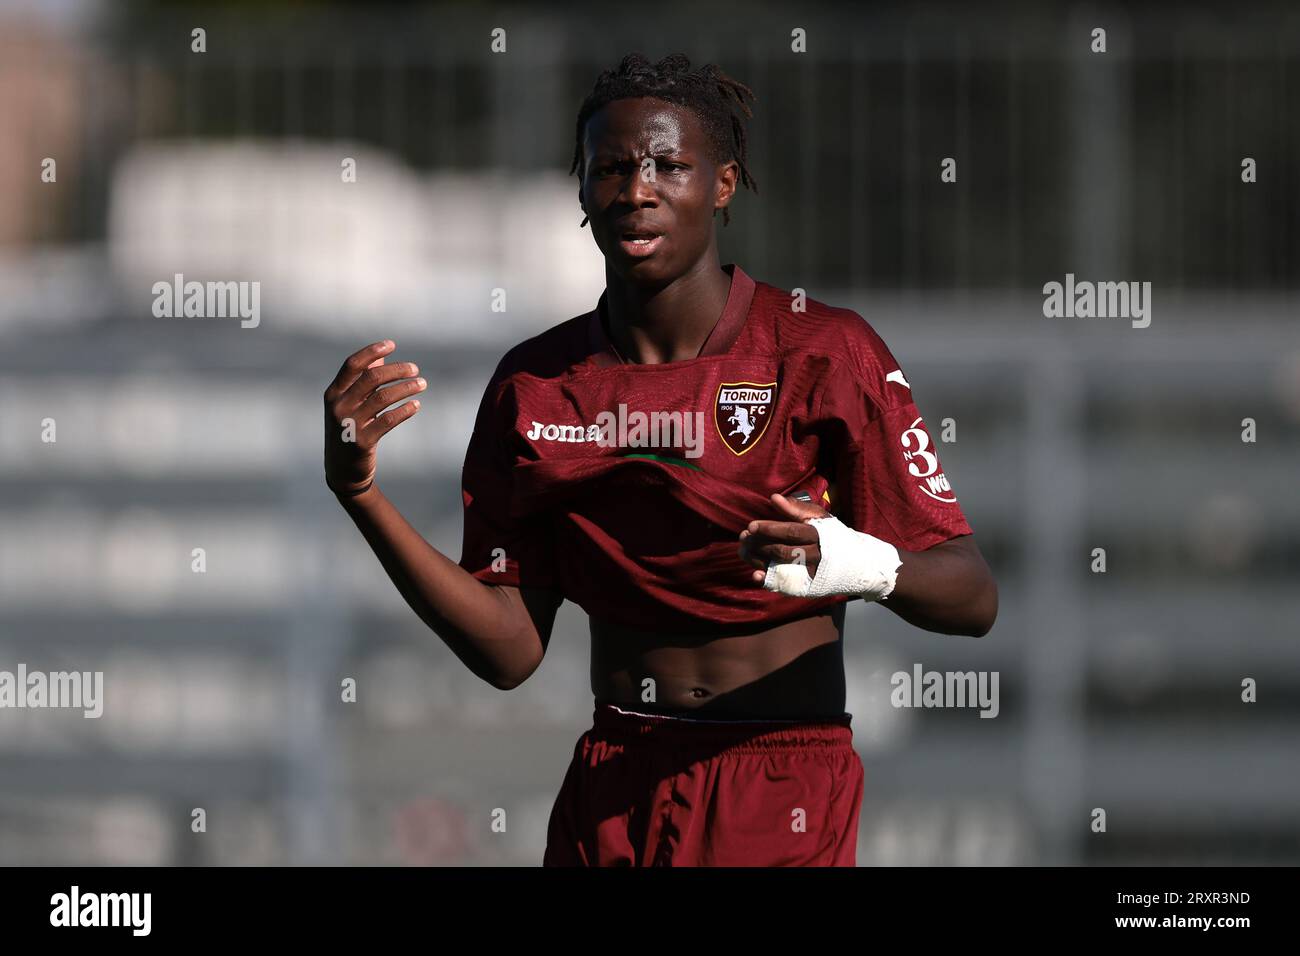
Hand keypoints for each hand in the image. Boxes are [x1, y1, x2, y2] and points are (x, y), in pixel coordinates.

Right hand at [323, 339, 425, 494]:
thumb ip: (361, 383)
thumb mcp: (348, 407)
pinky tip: (416, 404)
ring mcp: (349, 425)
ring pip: (383, 397)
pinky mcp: (362, 442)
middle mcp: (338, 407)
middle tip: (415, 369)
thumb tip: (380, 360)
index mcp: (333, 394)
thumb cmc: (348, 431)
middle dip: (397, 370)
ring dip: (406, 387)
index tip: (392, 345)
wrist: (342, 471)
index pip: (352, 365)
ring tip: (422, 384)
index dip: (372, 352)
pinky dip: (405, 410)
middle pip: (371, 378)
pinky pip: (389, 420)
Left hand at [738, 492, 828, 584]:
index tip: (751, 526)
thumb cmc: (830, 534)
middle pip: (783, 551)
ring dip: (758, 559)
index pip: (791, 531)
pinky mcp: (806, 585)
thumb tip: (773, 497)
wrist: (854, 563)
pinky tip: (755, 575)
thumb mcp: (819, 517)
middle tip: (744, 537)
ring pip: (780, 567)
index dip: (769, 529)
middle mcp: (815, 555)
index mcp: (818, 535)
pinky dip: (769, 580)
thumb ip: (796, 508)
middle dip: (760, 544)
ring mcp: (810, 572)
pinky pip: (785, 584)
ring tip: (743, 550)